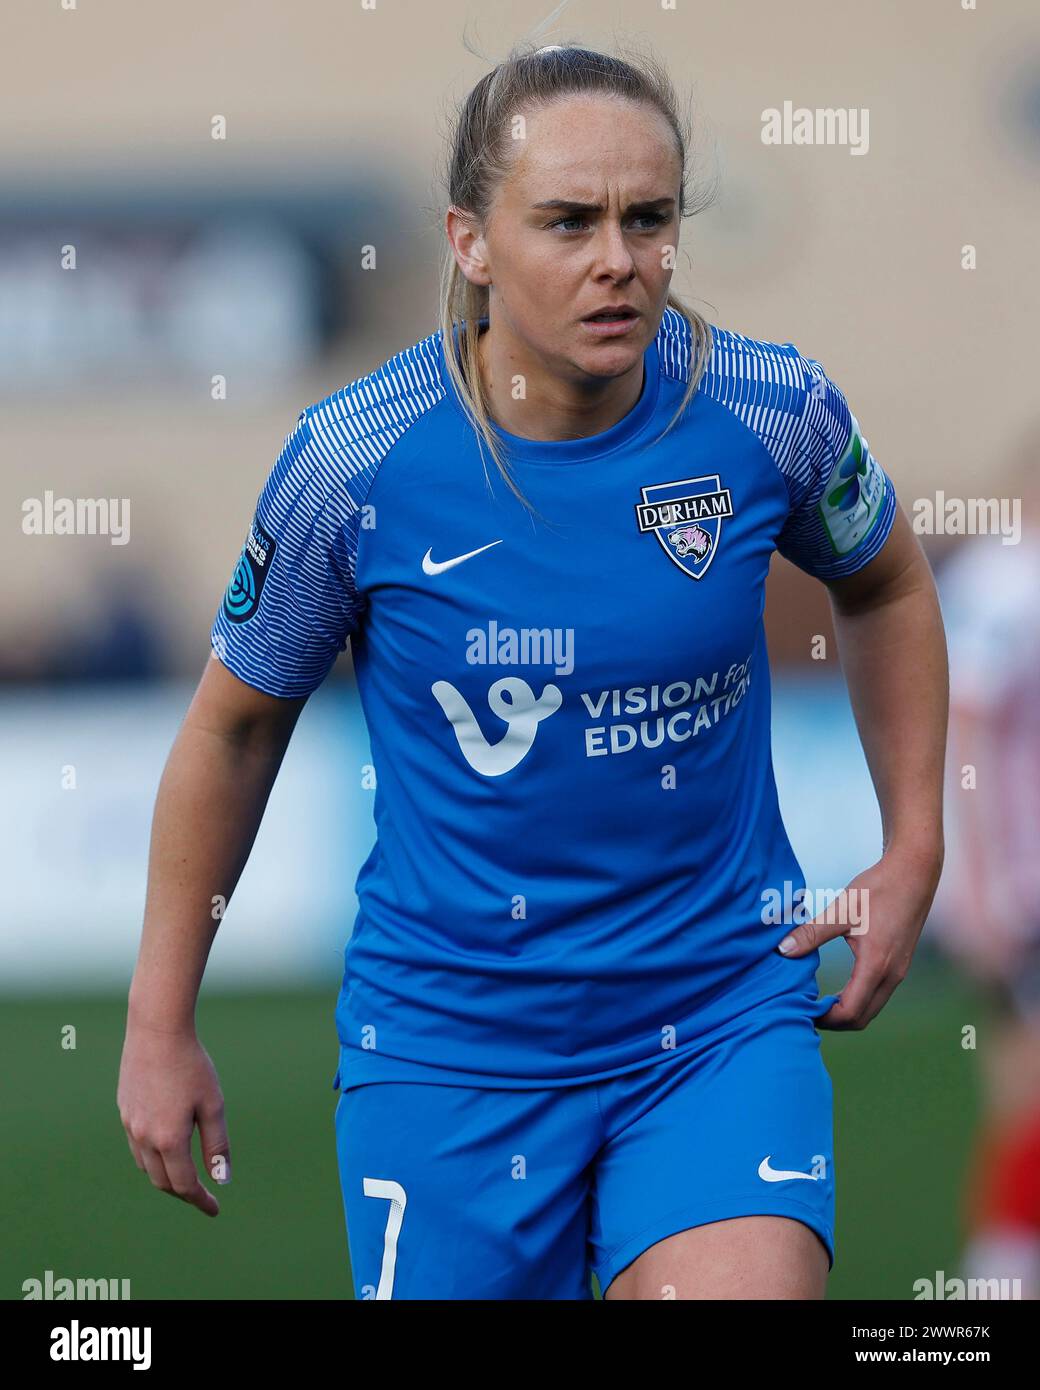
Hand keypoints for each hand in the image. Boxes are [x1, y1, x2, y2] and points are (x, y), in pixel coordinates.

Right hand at [117, 1019, 229, 1216]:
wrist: (156, 1030)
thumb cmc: (191, 1065)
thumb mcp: (213, 1104)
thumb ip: (217, 1145)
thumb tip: (222, 1179)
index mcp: (169, 1139)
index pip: (185, 1185)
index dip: (201, 1200)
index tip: (215, 1209)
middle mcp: (144, 1137)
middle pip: (163, 1181)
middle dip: (184, 1192)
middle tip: (204, 1195)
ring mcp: (130, 1125)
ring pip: (147, 1167)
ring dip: (166, 1177)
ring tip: (186, 1177)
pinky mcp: (124, 1111)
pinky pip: (137, 1147)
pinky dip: (152, 1158)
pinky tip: (166, 1150)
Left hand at [778, 843, 941, 1029]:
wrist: (914, 873)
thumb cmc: (878, 889)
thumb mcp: (841, 910)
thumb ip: (811, 933)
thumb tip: (782, 951)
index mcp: (876, 965)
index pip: (851, 1012)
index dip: (825, 1017)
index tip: (800, 1008)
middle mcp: (892, 975)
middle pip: (862, 1018)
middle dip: (834, 1021)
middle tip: (805, 1009)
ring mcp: (898, 971)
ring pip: (871, 1008)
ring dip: (846, 1011)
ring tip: (818, 1001)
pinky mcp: (899, 964)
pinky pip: (877, 995)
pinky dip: (857, 999)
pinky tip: (838, 987)